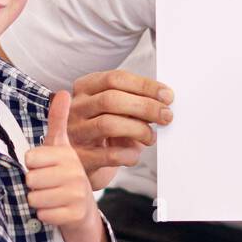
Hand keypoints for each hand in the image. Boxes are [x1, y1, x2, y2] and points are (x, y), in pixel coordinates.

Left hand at [24, 92, 105, 241]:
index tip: (46, 167)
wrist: (84, 210)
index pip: (30, 159)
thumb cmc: (65, 175)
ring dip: (39, 201)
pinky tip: (57, 211)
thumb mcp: (61, 147)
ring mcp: (77, 195)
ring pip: (34, 198)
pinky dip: (46, 215)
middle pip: (30, 179)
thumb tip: (64, 92)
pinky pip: (43, 214)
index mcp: (67, 155)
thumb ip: (58, 121)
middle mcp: (75, 173)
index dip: (33, 166)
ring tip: (53, 198)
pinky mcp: (75, 214)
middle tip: (49, 185)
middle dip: (35, 186)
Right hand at [69, 69, 174, 189]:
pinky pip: (108, 155)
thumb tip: (164, 102)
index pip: (115, 78)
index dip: (144, 86)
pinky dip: (128, 154)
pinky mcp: (79, 158)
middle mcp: (75, 108)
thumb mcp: (115, 111)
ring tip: (151, 137)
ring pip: (108, 125)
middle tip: (166, 116)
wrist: (81, 163)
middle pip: (111, 100)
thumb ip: (134, 102)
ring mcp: (73, 133)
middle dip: (145, 107)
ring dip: (138, 129)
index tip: (167, 96)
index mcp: (85, 88)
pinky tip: (135, 155)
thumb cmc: (104, 132)